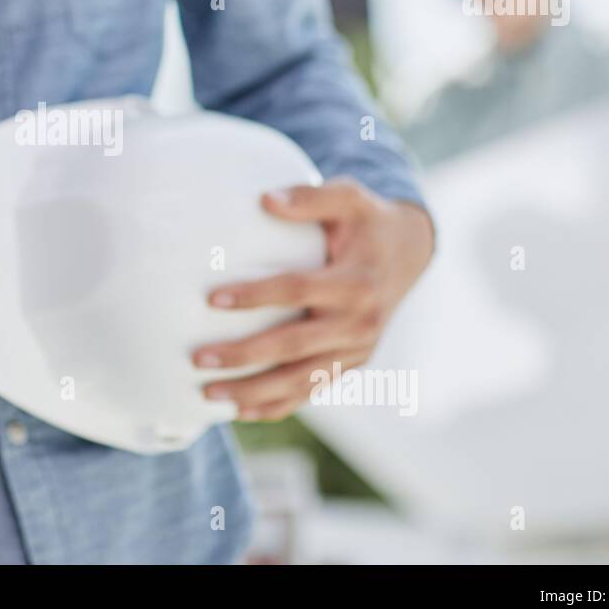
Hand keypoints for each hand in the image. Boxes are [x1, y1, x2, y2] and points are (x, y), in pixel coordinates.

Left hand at [193, 177, 432, 421]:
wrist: (409, 252)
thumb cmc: (367, 220)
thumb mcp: (348, 197)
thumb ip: (309, 197)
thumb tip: (264, 199)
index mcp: (356, 282)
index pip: (298, 290)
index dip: (256, 295)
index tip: (211, 299)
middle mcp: (360, 323)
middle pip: (294, 346)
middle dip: (244, 356)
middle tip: (198, 359)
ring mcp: (357, 349)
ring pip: (300, 380)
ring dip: (253, 392)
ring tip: (207, 394)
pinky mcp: (352, 364)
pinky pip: (312, 389)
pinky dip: (277, 404)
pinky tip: (240, 411)